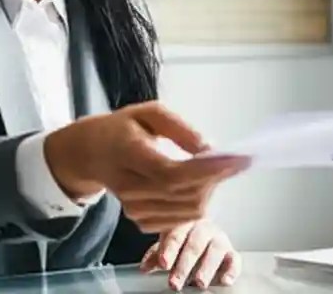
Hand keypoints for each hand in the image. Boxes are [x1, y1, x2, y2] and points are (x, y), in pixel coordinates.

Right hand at [44, 102, 248, 232]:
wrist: (92, 153)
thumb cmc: (124, 128)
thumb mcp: (149, 113)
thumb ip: (179, 128)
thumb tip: (207, 148)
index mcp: (127, 153)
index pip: (172, 172)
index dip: (209, 170)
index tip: (239, 159)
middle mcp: (128, 186)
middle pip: (184, 194)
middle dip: (216, 178)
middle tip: (235, 160)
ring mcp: (133, 208)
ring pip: (187, 210)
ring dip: (210, 190)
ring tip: (213, 168)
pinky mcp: (141, 220)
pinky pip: (182, 219)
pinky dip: (197, 202)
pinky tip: (196, 184)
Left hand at [139, 219, 240, 290]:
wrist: (205, 232)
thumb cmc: (184, 239)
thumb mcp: (168, 244)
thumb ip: (157, 255)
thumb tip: (145, 267)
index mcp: (184, 223)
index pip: (176, 235)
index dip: (169, 249)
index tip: (163, 263)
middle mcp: (203, 229)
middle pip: (195, 244)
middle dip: (184, 265)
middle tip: (175, 282)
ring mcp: (219, 239)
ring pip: (215, 251)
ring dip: (207, 268)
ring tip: (199, 283)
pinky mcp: (231, 252)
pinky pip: (235, 259)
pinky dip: (232, 270)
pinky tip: (224, 281)